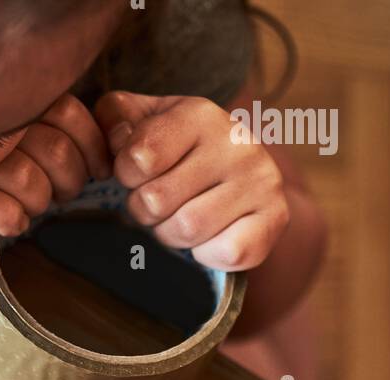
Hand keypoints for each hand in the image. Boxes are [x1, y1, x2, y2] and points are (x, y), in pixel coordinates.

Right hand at [0, 94, 110, 249]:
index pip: (64, 109)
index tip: (96, 170)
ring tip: (25, 208)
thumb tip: (103, 158)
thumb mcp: (10, 147)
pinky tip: (8, 222)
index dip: (90, 144)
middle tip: (56, 196)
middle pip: (51, 148)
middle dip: (66, 183)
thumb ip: (49, 135)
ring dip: (37, 205)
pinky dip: (9, 220)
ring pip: (26, 179)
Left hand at [94, 91, 288, 271]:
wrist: (242, 181)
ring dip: (172, 235)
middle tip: (158, 206)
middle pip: (156, 200)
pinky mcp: (276, 217)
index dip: (127, 176)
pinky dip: (208, 254)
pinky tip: (209, 239)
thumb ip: (116, 117)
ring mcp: (261, 179)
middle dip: (145, 212)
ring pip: (187, 229)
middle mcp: (236, 141)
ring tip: (180, 219)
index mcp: (199, 113)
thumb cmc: (182, 154)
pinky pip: (226, 252)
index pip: (138, 158)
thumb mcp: (146, 124)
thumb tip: (113, 135)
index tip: (137, 175)